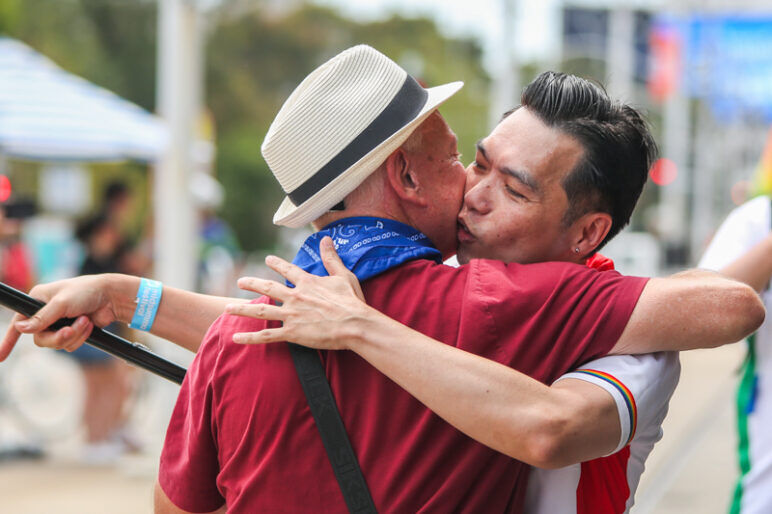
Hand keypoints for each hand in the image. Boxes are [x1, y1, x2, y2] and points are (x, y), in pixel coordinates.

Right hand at [0, 275, 116, 360]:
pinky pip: (70, 344)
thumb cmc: (87, 292)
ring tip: (85, 321)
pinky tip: (90, 325)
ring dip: (73, 335)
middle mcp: (46, 313)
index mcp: (38, 300)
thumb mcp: (62, 303)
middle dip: (57, 337)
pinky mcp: (73, 331)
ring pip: (56, 344)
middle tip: (69, 330)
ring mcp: (60, 323)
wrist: (112, 297)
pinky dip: (81, 337)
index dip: (9, 340)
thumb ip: (42, 318)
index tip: (1, 356)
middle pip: (40, 339)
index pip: (19, 322)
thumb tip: (21, 329)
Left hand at [226, 236, 370, 349]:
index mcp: (307, 282)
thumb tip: (326, 239)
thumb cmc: (352, 301)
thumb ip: (332, 258)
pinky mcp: (293, 333)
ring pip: (261, 310)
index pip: (288, 270)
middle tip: (240, 282)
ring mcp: (292, 315)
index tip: (267, 260)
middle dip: (252, 284)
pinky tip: (236, 338)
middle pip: (268, 288)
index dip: (276, 264)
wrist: (355, 324)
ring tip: (227, 308)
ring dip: (242, 309)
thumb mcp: (343, 275)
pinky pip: (267, 335)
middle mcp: (295, 296)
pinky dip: (251, 337)